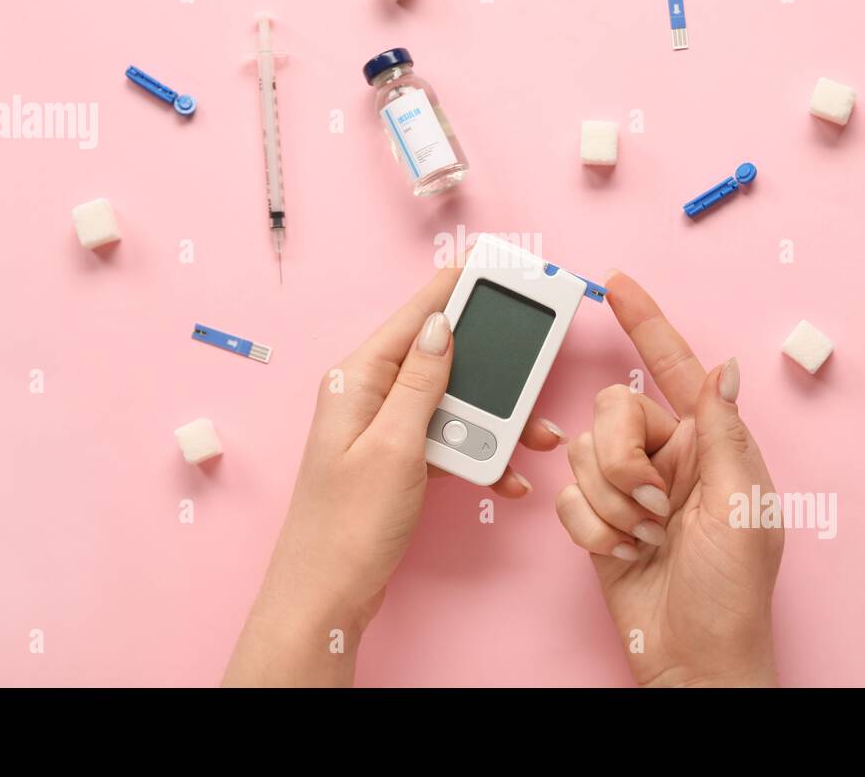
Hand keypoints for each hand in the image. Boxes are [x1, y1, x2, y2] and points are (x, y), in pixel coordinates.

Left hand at [224, 262, 565, 685]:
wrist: (327, 597)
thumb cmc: (348, 526)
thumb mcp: (394, 446)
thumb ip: (421, 383)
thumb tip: (441, 326)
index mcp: (358, 380)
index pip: (414, 318)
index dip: (452, 290)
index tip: (488, 266)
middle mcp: (368, 396)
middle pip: (442, 361)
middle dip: (492, 372)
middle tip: (535, 370)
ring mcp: (383, 430)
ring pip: (453, 405)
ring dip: (494, 422)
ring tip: (538, 438)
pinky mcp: (396, 461)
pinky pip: (448, 442)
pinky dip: (479, 456)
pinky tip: (509, 476)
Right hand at [555, 271, 783, 686]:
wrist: (691, 659)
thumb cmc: (732, 592)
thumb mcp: (742, 507)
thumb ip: (724, 433)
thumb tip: (724, 368)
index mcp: (709, 444)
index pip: (673, 368)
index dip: (647, 323)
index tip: (617, 283)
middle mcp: (666, 457)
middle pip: (611, 411)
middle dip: (622, 460)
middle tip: (654, 507)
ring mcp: (629, 488)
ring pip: (583, 452)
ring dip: (610, 503)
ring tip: (644, 539)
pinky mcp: (596, 518)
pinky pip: (568, 494)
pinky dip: (589, 527)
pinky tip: (620, 553)